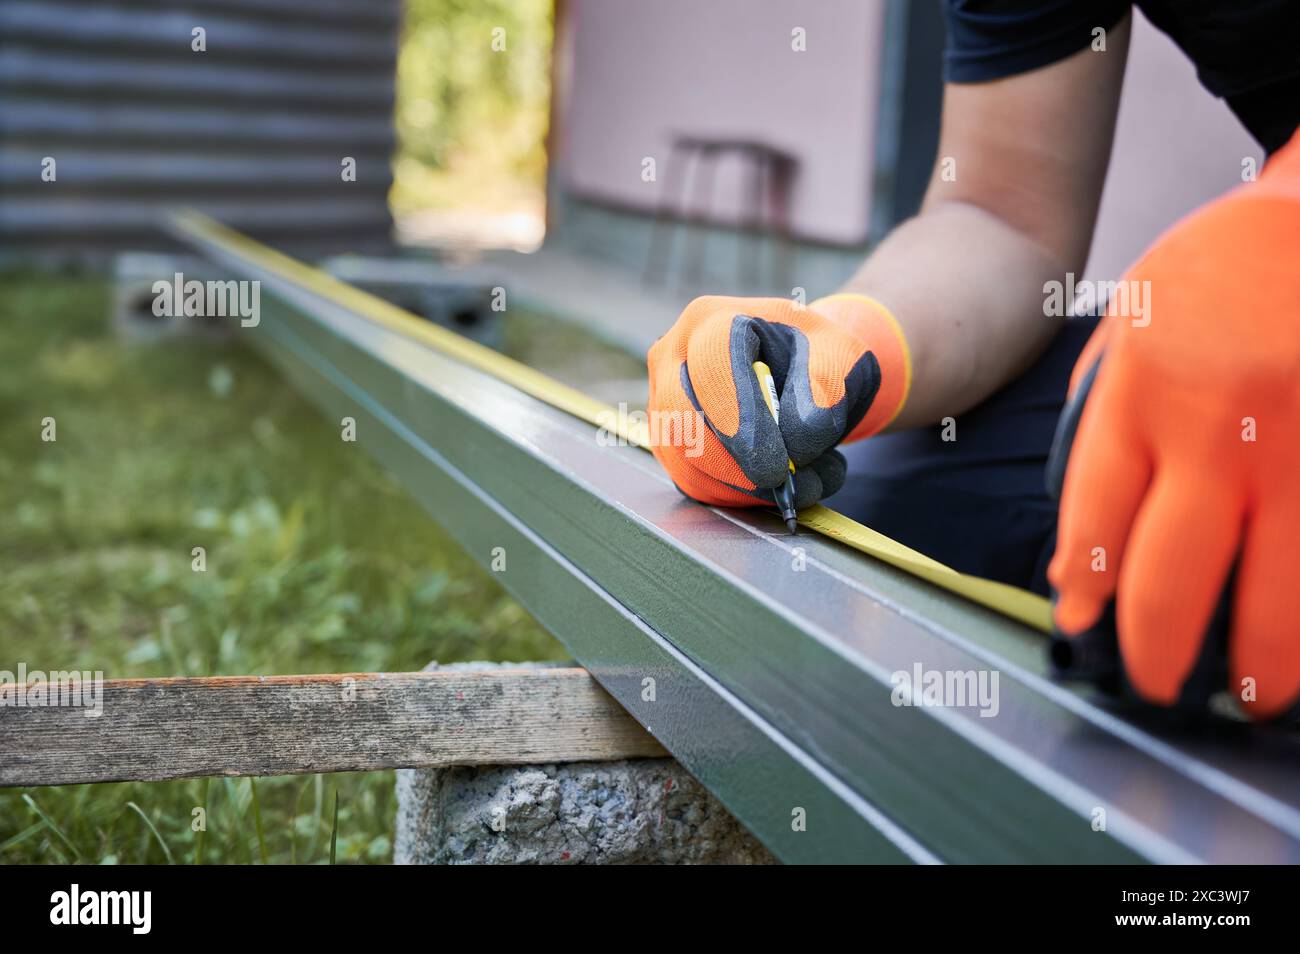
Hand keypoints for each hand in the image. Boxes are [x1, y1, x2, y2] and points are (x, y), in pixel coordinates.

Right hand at [646, 294, 909, 508]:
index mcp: (712, 320)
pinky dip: (737, 497)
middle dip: (734, 466)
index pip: (713, 368)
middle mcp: (672, 356)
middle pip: (681, 419)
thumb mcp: (840, 357)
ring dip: (743, 489)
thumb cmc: (817, 356)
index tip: (779, 468)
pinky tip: (779, 489)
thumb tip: (796, 443)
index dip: (743, 422)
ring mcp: (663, 400)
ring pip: (683, 460)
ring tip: (806, 484)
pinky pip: (690, 481)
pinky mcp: (670, 441)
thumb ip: (827, 390)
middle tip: (783, 486)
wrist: (801, 369)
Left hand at [1048, 137, 1299, 718]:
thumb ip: (1097, 430)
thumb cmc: (1218, 272)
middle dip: (1159, 651)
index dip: (1085, 591)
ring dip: (1264, 661)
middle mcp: (1218, 429)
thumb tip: (1078, 547)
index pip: (1094, 524)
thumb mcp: (1125, 329)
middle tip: (1159, 684)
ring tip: (1253, 694)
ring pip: (1278, 589)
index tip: (1084, 627)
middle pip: (1172, 576)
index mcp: (1141, 393)